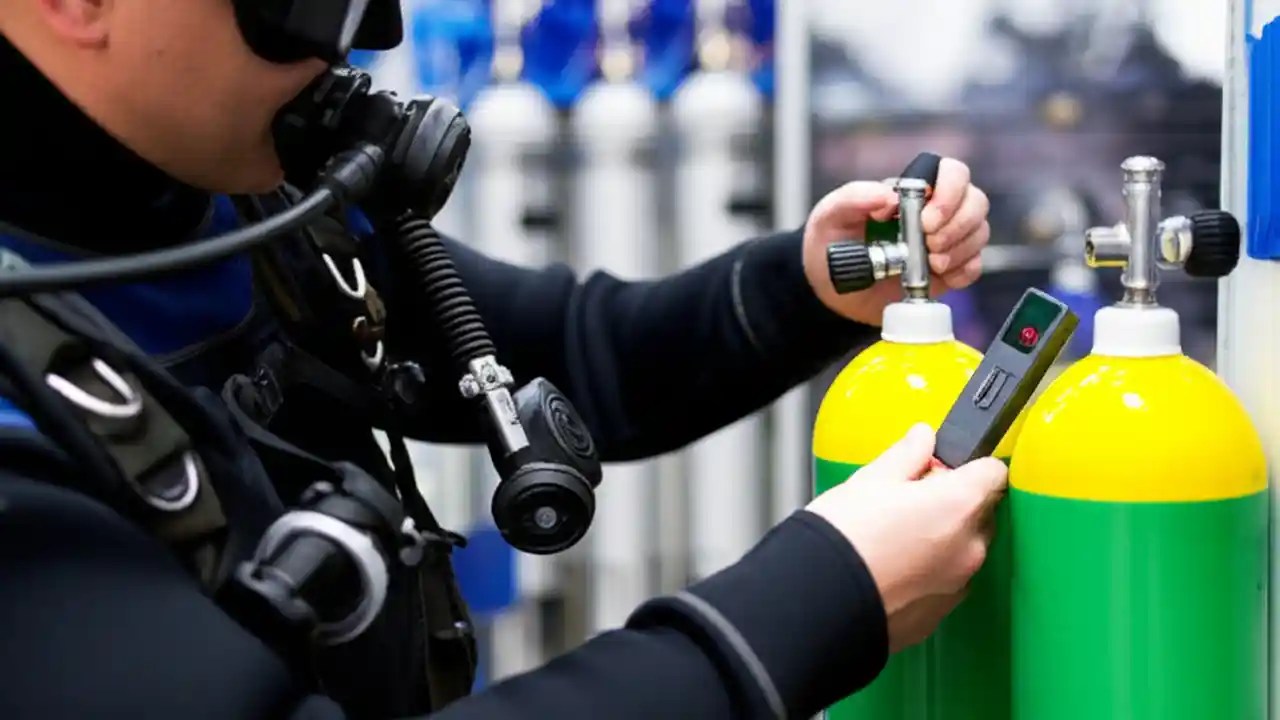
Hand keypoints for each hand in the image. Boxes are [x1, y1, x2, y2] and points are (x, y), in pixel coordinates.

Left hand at [802, 157, 990, 325]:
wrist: (831, 289)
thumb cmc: (829, 243)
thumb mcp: (829, 216)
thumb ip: (854, 198)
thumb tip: (888, 197)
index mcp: (910, 191)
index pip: (951, 172)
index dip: (951, 191)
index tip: (927, 220)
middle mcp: (934, 210)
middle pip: (975, 201)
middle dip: (958, 224)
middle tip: (930, 245)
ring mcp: (944, 240)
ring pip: (980, 231)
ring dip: (962, 248)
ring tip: (933, 264)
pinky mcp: (948, 269)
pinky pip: (975, 265)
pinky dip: (965, 271)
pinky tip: (941, 277)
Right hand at [805, 423, 1007, 651]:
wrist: (820, 600)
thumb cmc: (845, 539)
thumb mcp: (871, 479)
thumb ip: (908, 455)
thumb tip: (923, 439)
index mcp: (960, 504)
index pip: (993, 471)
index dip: (966, 465)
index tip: (940, 468)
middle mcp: (970, 547)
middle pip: (980, 513)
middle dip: (953, 505)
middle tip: (907, 503)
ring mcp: (957, 585)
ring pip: (962, 551)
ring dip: (941, 542)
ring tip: (893, 540)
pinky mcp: (938, 615)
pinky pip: (943, 584)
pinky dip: (926, 574)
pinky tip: (891, 569)